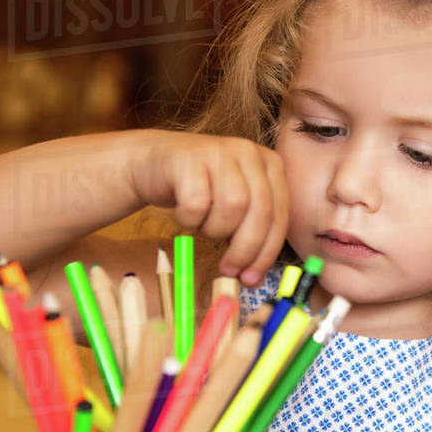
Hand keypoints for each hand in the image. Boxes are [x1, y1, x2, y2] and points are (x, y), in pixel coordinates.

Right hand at [125, 132, 289, 285]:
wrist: (152, 163)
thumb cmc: (199, 190)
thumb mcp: (233, 210)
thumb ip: (250, 237)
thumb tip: (254, 281)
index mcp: (270, 164)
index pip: (279, 215)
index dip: (267, 253)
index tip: (251, 279)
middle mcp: (249, 152)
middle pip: (260, 212)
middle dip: (245, 249)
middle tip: (228, 270)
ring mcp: (220, 151)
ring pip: (232, 208)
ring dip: (214, 229)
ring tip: (203, 226)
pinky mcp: (189, 158)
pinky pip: (196, 204)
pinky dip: (189, 219)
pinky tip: (183, 212)